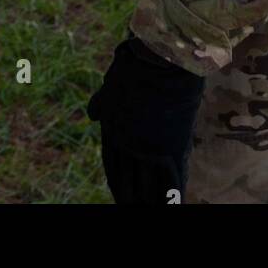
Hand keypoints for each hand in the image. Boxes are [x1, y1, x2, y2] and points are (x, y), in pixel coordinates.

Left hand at [87, 35, 204, 203]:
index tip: (120, 194)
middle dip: (130, 197)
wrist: (158, 58)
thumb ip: (102, 102)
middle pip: (128, 179)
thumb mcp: (111, 83)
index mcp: (112, 128)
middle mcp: (128, 142)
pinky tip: (175, 204)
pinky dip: (173, 193)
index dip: (116, 182)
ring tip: (150, 210)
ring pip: (148, 184)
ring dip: (149, 201)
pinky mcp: (171, 145)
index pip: (112, 164)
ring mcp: (149, 146)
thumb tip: (91, 114)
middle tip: (132, 207)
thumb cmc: (134, 64)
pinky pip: (172, 177)